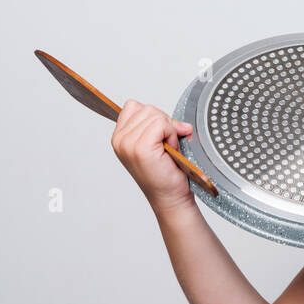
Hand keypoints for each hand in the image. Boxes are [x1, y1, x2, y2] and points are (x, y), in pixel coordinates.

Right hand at [110, 99, 195, 215]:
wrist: (169, 197)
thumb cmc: (166, 173)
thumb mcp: (159, 142)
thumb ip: (161, 124)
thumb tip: (183, 124)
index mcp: (119, 137)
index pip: (134, 106)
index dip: (154, 118)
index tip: (159, 138)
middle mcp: (120, 139)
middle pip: (147, 109)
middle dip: (164, 124)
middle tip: (166, 147)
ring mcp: (128, 143)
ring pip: (155, 115)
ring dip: (169, 131)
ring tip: (167, 150)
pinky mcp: (140, 148)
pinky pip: (161, 124)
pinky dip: (171, 135)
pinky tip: (169, 151)